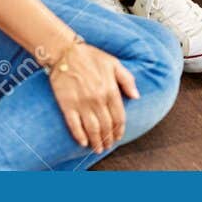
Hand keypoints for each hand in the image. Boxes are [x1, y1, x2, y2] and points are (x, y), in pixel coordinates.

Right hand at [46, 39, 139, 153]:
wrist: (65, 52)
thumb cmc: (90, 56)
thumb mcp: (113, 63)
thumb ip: (127, 80)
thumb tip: (136, 96)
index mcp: (110, 90)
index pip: (119, 117)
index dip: (119, 130)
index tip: (118, 137)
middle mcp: (98, 99)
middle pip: (106, 126)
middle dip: (108, 139)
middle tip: (107, 146)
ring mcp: (82, 103)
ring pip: (92, 129)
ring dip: (96, 142)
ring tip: (97, 149)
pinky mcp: (67, 105)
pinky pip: (74, 125)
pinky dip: (79, 136)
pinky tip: (83, 142)